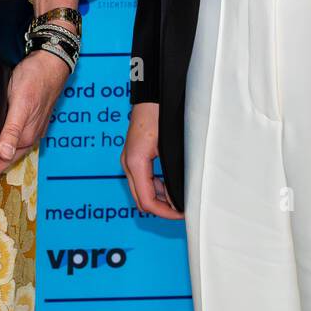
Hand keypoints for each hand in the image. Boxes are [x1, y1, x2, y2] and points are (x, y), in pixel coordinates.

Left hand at [0, 47, 70, 166]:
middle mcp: (29, 137)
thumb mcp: (21, 104)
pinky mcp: (27, 120)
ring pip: (5, 142)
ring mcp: (29, 129)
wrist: (50, 62)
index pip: (0, 156)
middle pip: (3, 151)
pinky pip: (10, 133)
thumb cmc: (35, 78)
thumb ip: (13, 130)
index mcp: (26, 137)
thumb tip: (5, 155)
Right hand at [121, 102, 182, 219]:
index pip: (146, 201)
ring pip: (141, 191)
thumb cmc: (160, 115)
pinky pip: (142, 180)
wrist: (152, 96)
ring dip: (159, 199)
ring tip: (179, 199)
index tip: (182, 214)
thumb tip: (178, 196)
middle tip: (182, 211)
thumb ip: (171, 174)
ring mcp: (128, 160)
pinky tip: (170, 185)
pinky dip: (155, 187)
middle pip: (141, 200)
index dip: (165, 212)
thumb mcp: (169, 148)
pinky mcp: (133, 156)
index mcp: (135, 162)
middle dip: (161, 209)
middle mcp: (128, 163)